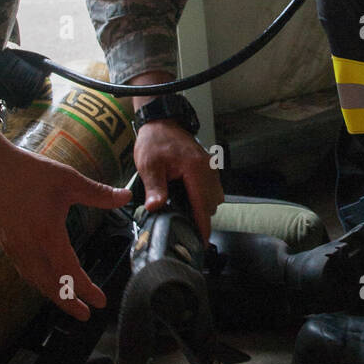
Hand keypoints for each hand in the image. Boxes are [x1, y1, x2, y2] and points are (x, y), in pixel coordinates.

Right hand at [0, 118, 131, 320]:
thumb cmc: (29, 172)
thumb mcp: (68, 180)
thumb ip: (98, 193)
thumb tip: (127, 196)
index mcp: (48, 236)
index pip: (71, 273)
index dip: (86, 290)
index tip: (100, 301)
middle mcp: (29, 249)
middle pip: (51, 286)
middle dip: (68, 303)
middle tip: (85, 315)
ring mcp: (14, 248)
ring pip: (35, 280)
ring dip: (52, 294)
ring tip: (67, 301)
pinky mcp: (4, 244)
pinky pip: (24, 271)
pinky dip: (38, 282)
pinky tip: (44, 279)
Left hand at [133, 121, 222, 240]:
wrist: (161, 121)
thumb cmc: (154, 141)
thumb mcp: (149, 165)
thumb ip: (155, 187)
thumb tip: (156, 208)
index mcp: (195, 169)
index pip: (203, 205)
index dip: (202, 226)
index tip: (201, 243)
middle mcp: (208, 169)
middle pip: (212, 204)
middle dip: (201, 219)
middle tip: (185, 231)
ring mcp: (210, 167)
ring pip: (214, 197)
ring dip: (203, 208)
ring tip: (186, 217)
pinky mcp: (207, 167)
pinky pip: (212, 188)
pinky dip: (204, 198)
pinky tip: (188, 201)